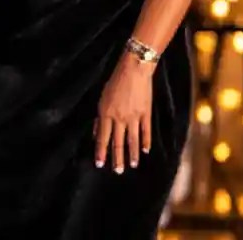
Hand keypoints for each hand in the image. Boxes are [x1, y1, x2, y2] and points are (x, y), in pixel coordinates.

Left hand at [94, 53, 153, 173]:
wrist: (134, 70)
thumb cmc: (115, 82)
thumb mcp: (102, 99)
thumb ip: (100, 118)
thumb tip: (97, 133)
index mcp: (106, 113)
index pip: (103, 138)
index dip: (101, 151)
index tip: (100, 164)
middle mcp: (119, 118)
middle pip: (118, 142)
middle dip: (117, 158)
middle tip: (118, 171)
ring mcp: (134, 117)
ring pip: (132, 140)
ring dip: (132, 154)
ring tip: (132, 165)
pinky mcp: (145, 113)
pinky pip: (145, 131)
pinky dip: (146, 141)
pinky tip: (145, 150)